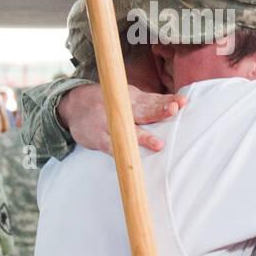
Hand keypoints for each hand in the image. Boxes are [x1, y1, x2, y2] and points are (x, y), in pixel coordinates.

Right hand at [58, 84, 185, 153]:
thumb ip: (150, 102)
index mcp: (131, 98)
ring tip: (158, 144)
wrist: (72, 105)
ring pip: (128, 130)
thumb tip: (177, 103)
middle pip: (143, 110)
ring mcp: (108, 122)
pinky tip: (130, 158)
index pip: (153, 99)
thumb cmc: (107, 102)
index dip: (167, 100)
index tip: (182, 101)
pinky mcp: (97, 137)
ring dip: (143, 137)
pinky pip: (110, 146)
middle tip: (173, 109)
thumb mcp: (127, 97)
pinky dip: (119, 151)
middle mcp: (121, 108)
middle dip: (158, 110)